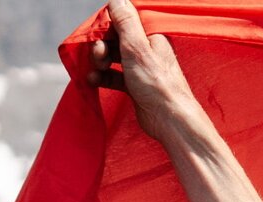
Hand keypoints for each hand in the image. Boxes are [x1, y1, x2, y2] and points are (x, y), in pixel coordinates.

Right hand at [86, 0, 197, 139]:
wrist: (169, 120)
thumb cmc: (157, 83)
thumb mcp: (137, 47)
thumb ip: (126, 21)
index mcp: (151, 34)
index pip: (124, 20)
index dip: (107, 26)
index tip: (97, 34)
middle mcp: (147, 48)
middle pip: (116, 38)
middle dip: (101, 45)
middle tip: (98, 55)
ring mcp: (140, 67)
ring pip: (113, 56)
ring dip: (100, 61)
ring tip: (95, 69)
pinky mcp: (135, 85)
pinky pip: (114, 75)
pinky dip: (103, 76)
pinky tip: (93, 80)